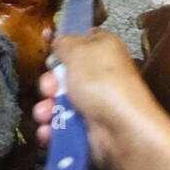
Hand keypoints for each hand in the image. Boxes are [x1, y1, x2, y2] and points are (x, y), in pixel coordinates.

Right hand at [33, 30, 155, 167]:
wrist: (121, 129)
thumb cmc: (103, 83)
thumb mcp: (77, 50)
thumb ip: (63, 42)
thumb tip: (59, 41)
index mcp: (103, 49)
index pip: (81, 40)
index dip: (64, 44)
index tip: (50, 49)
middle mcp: (99, 75)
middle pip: (63, 73)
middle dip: (49, 83)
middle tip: (50, 88)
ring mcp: (94, 102)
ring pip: (58, 101)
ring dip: (47, 108)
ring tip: (47, 113)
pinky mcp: (88, 126)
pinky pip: (62, 123)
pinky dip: (53, 128)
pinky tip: (49, 129)